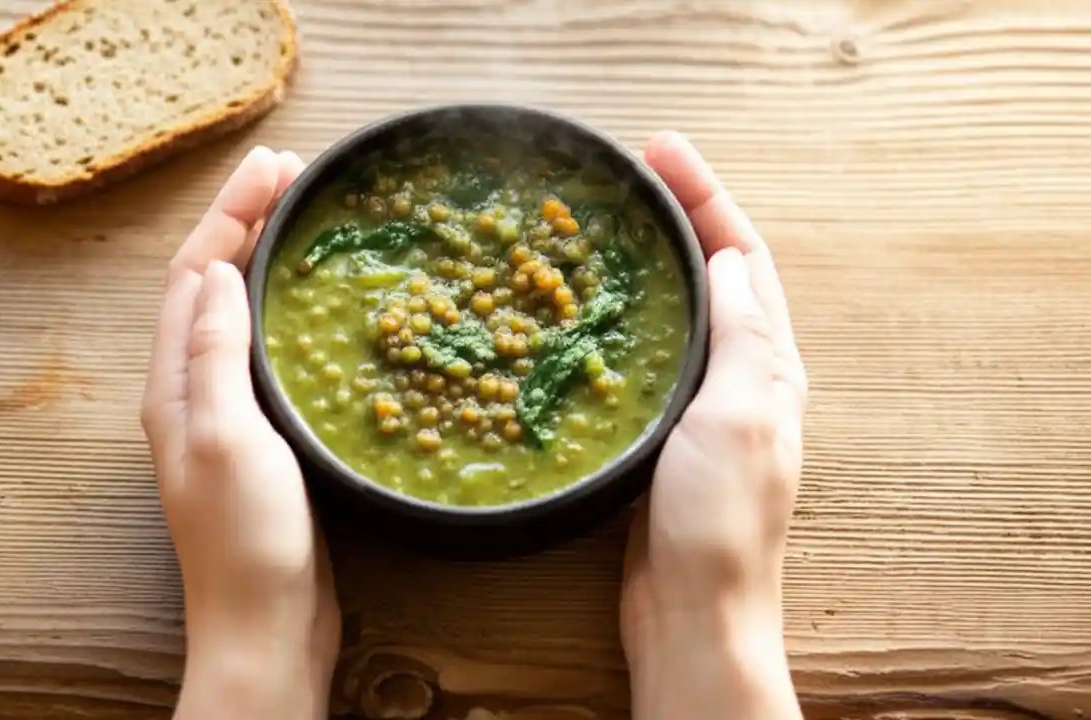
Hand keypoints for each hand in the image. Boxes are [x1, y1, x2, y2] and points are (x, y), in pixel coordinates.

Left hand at [141, 146, 340, 719]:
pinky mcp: (263, 437)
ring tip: (303, 217)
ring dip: (263, 258)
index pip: (192, 274)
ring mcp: (227, 414)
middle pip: (210, 283)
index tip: (275, 167)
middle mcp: (191, 391)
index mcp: (174, 384)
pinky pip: (266, 349)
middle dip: (244, 222)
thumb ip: (216, 353)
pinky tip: (316, 305)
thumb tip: (218, 271)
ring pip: (239, 313)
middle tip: (293, 173)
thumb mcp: (228, 436)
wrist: (265, 626)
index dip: (229, 214)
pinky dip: (285, 308)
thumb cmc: (244, 539)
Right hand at [620, 133, 807, 719]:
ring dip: (653, 261)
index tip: (660, 150)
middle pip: (716, 273)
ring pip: (680, 311)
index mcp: (769, 364)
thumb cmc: (720, 518)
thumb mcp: (741, 414)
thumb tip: (728, 261)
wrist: (692, 611)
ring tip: (609, 224)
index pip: (743, 256)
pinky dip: (627, 318)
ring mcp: (701, 407)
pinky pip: (650, 356)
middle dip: (681, 213)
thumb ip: (742, 336)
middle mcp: (742, 378)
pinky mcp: (662, 436)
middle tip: (630, 172)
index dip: (706, 196)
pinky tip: (587, 315)